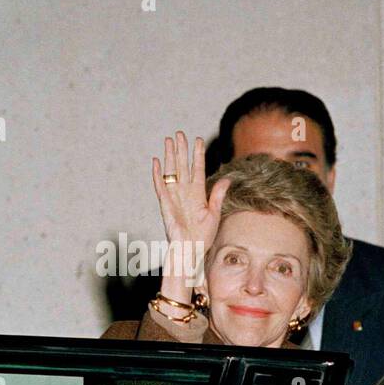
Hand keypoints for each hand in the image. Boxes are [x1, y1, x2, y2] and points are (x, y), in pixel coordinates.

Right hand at [152, 131, 230, 297]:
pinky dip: (157, 175)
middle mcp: (185, 193)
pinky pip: (160, 187)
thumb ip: (218, 195)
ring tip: (168, 140)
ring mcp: (174, 197)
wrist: (191, 251)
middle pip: (182, 166)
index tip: (197, 140)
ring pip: (171, 172)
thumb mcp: (214, 214)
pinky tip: (156, 162)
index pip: (197, 169)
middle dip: (181, 149)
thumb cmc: (203, 236)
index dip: (197, 155)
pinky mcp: (165, 205)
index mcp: (198, 194)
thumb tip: (227, 179)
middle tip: (179, 133)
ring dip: (170, 156)